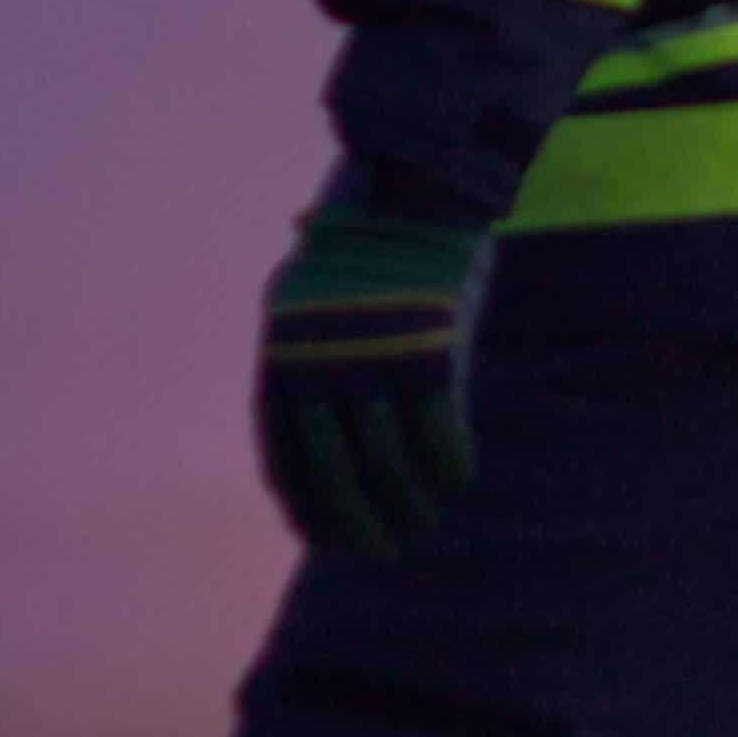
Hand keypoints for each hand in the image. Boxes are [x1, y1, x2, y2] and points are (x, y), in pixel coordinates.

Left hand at [253, 182, 491, 561]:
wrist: (411, 187)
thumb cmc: (363, 246)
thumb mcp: (307, 299)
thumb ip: (305, 358)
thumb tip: (315, 427)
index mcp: (281, 355)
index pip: (285, 456)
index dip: (305, 506)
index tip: (323, 539)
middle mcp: (319, 366)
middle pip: (337, 473)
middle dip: (358, 523)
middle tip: (380, 549)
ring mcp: (372, 363)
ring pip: (390, 465)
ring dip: (408, 504)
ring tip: (423, 521)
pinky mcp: (428, 355)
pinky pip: (440, 436)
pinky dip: (449, 467)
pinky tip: (456, 479)